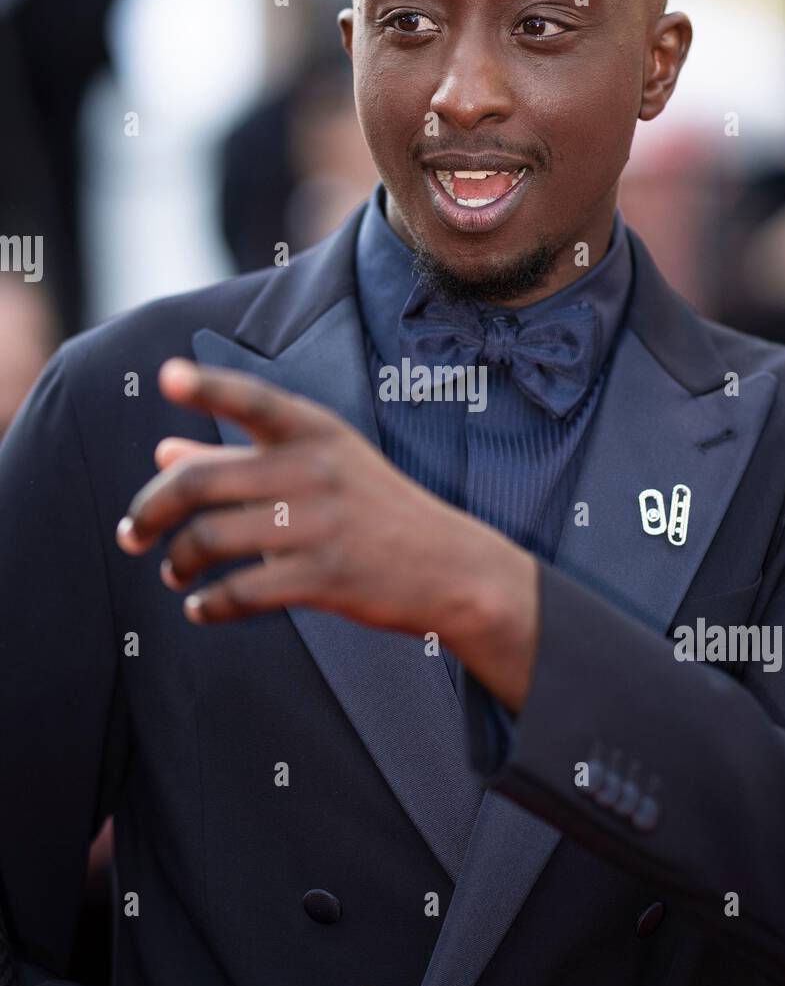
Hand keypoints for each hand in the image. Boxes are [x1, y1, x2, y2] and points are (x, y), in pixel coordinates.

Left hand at [116, 359, 538, 708]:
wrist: (451, 568)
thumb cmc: (375, 511)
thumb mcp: (318, 468)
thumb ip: (239, 457)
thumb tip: (162, 452)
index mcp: (316, 432)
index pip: (254, 400)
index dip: (208, 386)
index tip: (168, 377)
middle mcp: (315, 471)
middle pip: (200, 481)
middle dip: (150, 511)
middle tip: (132, 533)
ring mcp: (320, 525)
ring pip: (210, 540)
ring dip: (177, 560)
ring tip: (173, 569)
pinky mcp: (323, 579)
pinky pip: (239, 593)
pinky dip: (208, 605)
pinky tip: (200, 608)